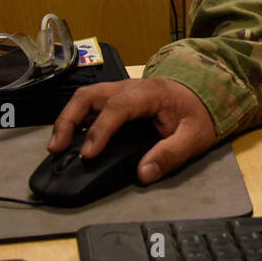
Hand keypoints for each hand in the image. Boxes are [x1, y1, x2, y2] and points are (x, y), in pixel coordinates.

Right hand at [50, 79, 217, 184]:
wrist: (206, 92)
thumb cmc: (199, 113)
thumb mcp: (195, 136)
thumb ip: (171, 154)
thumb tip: (144, 173)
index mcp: (151, 93)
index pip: (118, 107)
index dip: (100, 129)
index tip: (88, 154)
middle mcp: (130, 87)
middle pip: (91, 95)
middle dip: (69, 119)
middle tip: (56, 148)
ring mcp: (121, 90)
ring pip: (86, 98)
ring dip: (67, 119)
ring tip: (56, 146)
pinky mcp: (117, 99)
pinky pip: (90, 105)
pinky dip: (75, 120)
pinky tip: (69, 140)